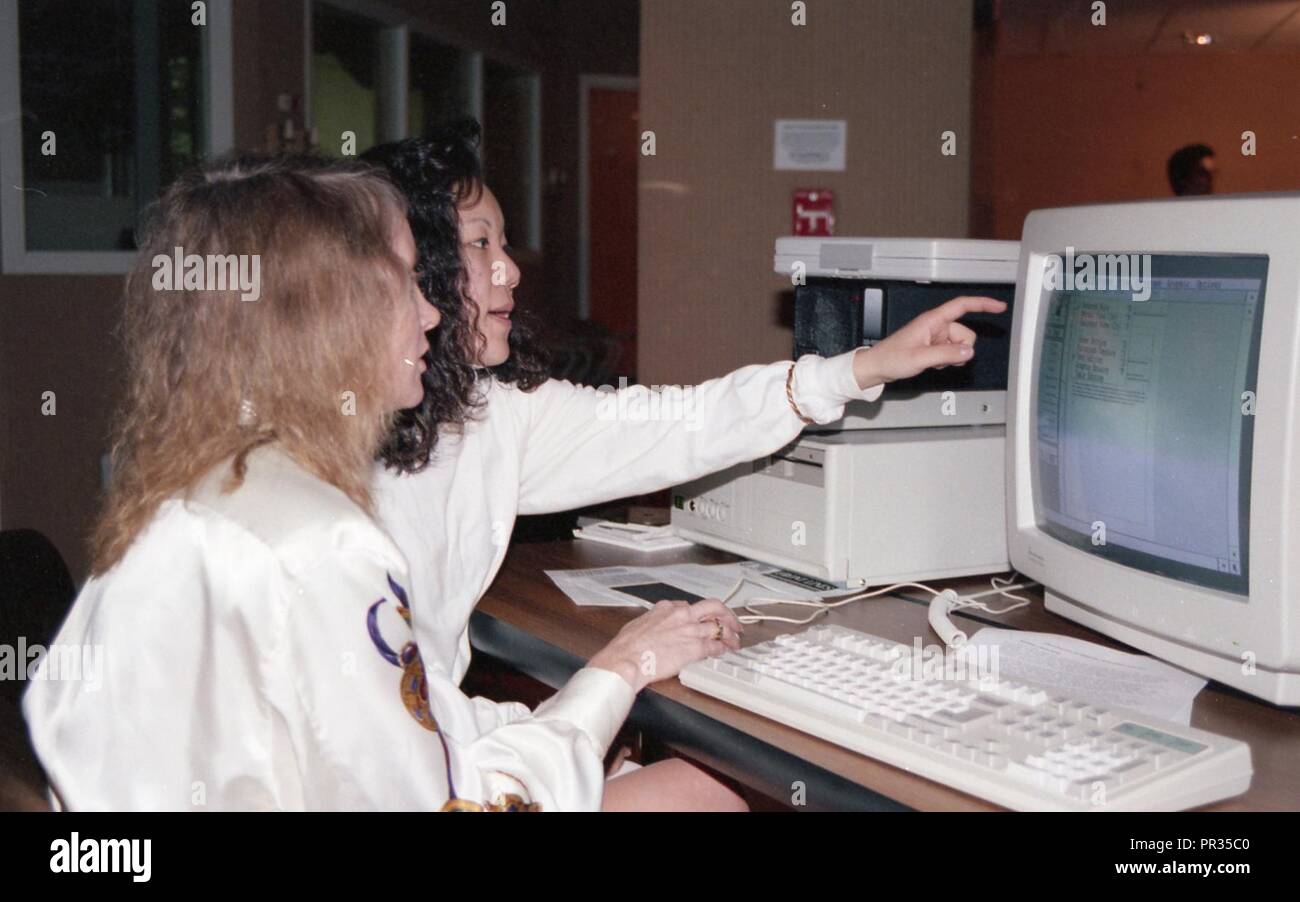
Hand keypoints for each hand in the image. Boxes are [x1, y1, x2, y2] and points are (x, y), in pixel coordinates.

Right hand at [588, 599, 741, 692]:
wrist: (626, 659)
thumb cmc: (627, 647)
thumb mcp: (639, 624)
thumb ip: (653, 622)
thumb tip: (654, 627)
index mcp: (667, 608)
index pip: (692, 606)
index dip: (702, 614)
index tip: (705, 619)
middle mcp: (682, 616)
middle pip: (713, 607)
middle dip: (727, 614)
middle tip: (733, 623)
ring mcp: (690, 631)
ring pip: (719, 627)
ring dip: (729, 635)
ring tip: (734, 641)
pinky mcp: (695, 648)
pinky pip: (715, 646)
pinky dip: (722, 649)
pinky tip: (724, 652)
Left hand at [851, 296, 1007, 389]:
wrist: (878, 367)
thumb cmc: (890, 358)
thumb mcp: (920, 358)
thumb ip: (946, 353)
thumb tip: (969, 351)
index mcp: (932, 320)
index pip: (963, 306)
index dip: (983, 304)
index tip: (999, 306)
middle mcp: (936, 326)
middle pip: (966, 334)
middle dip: (960, 349)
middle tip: (941, 358)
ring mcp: (936, 337)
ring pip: (960, 346)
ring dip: (952, 356)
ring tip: (932, 361)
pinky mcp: (934, 347)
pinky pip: (952, 353)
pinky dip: (947, 360)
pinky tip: (932, 363)